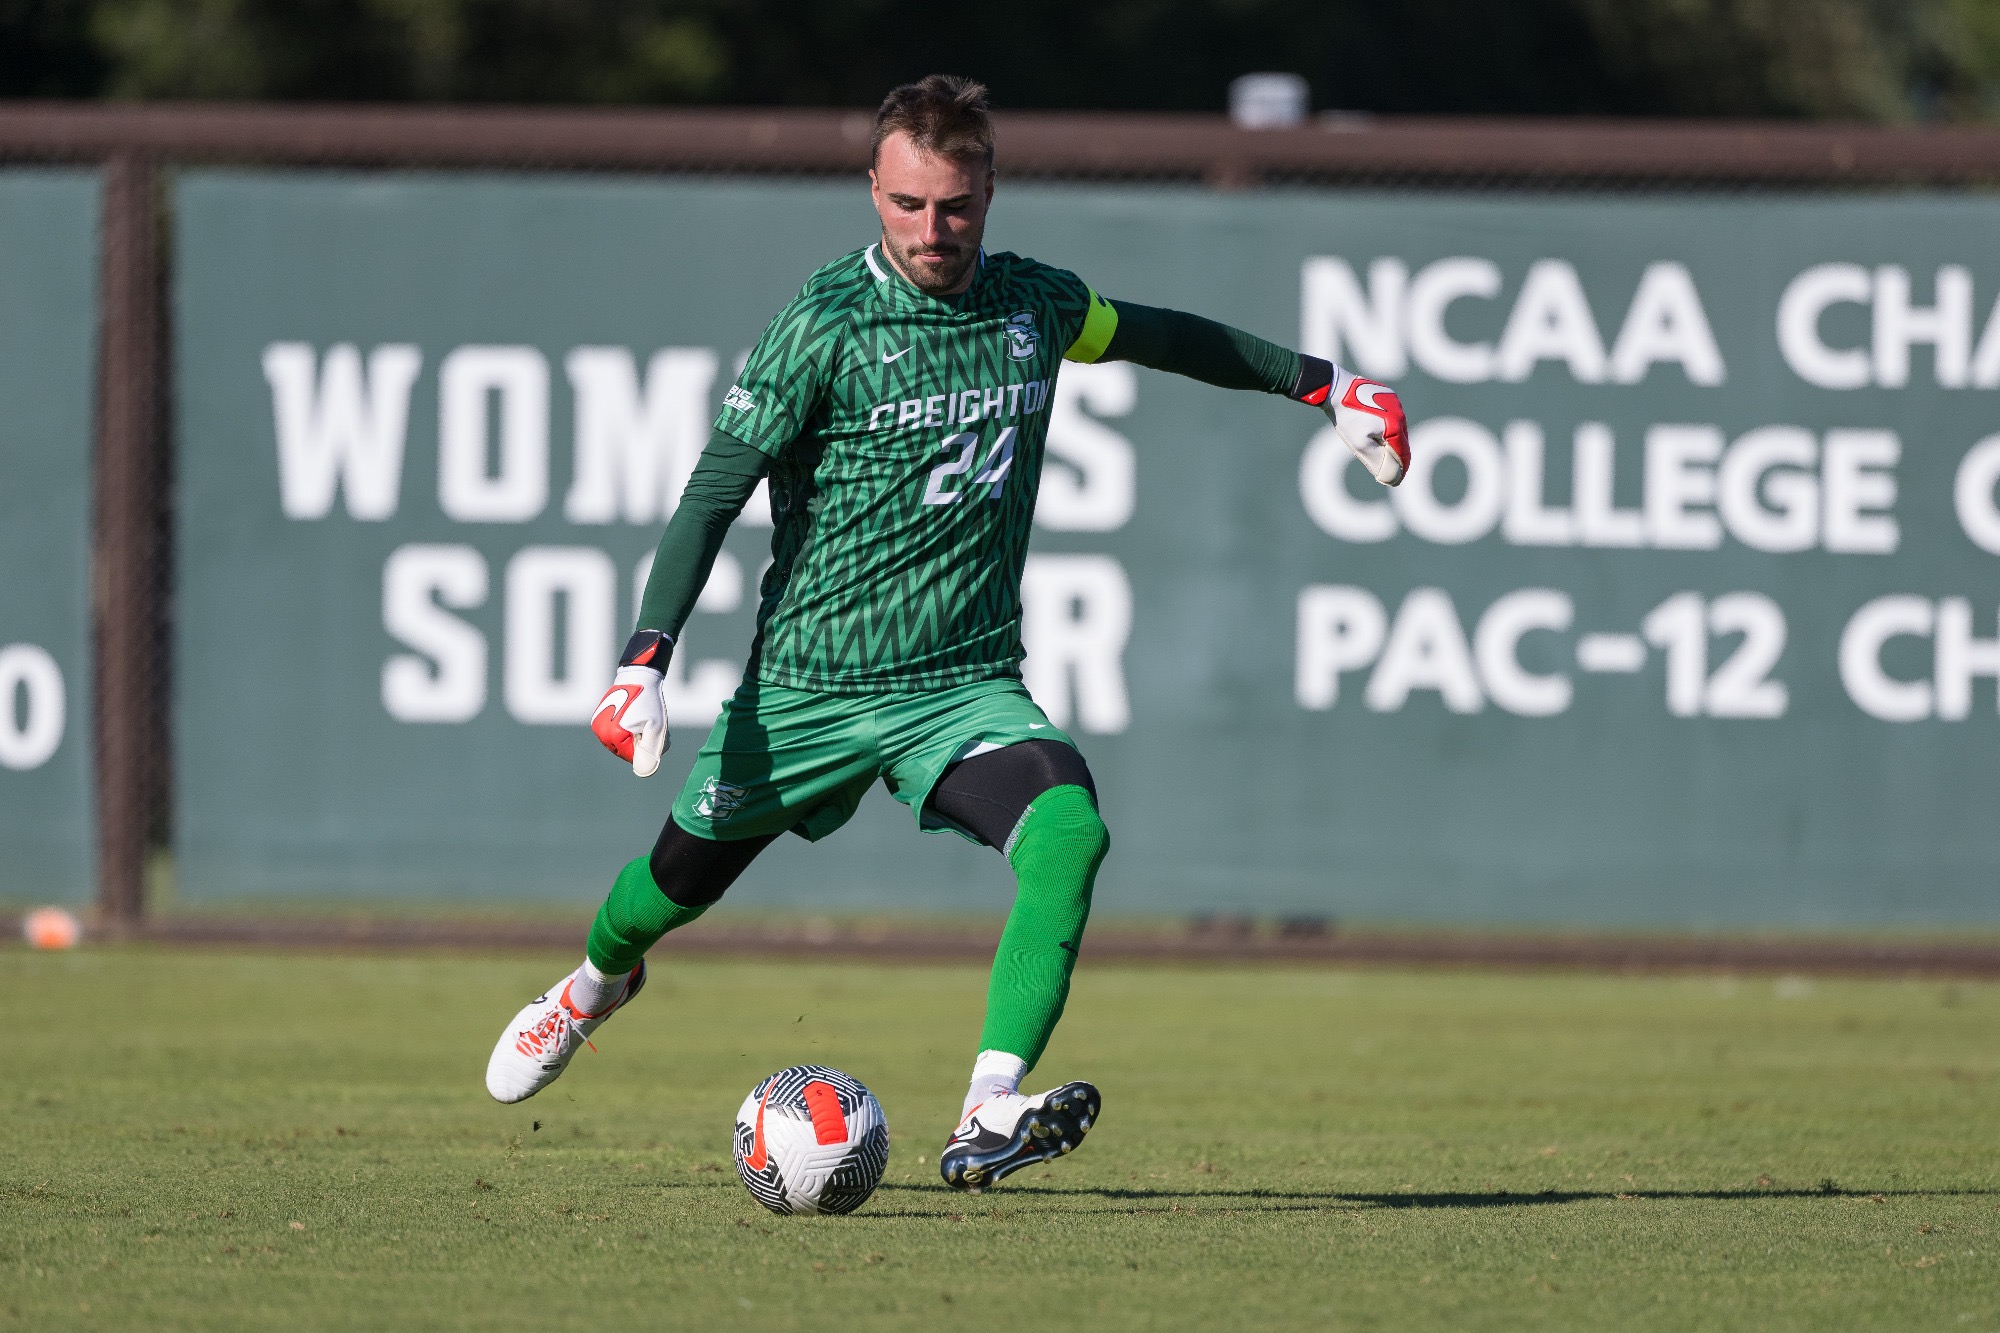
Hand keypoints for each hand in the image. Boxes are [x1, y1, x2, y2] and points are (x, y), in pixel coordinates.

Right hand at [591, 665, 667, 776]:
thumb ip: (651, 751)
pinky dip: (624, 729)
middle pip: (625, 752)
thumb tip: (643, 773)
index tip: (650, 728)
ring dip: (632, 736)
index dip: (646, 745)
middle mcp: (600, 733)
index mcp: (613, 735)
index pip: (633, 757)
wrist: (638, 677)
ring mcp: (597, 726)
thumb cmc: (650, 702)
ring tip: (640, 718)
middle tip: (647, 723)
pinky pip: (614, 734)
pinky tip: (631, 715)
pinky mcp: (597, 720)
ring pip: (619, 743)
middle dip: (638, 742)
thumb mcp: (657, 728)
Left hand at [1325, 366, 1408, 486]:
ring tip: (1382, 451)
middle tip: (1389, 469)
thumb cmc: (1347, 419)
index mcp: (1395, 427)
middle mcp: (1400, 414)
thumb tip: (1394, 478)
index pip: (1403, 454)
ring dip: (1392, 440)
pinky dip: (1387, 427)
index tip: (1394, 480)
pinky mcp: (1389, 396)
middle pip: (1402, 442)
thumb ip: (1378, 462)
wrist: (1337, 389)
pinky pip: (1393, 416)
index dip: (1400, 469)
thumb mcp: (1360, 446)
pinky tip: (1376, 431)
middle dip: (1396, 456)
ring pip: (1398, 428)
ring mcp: (1396, 403)